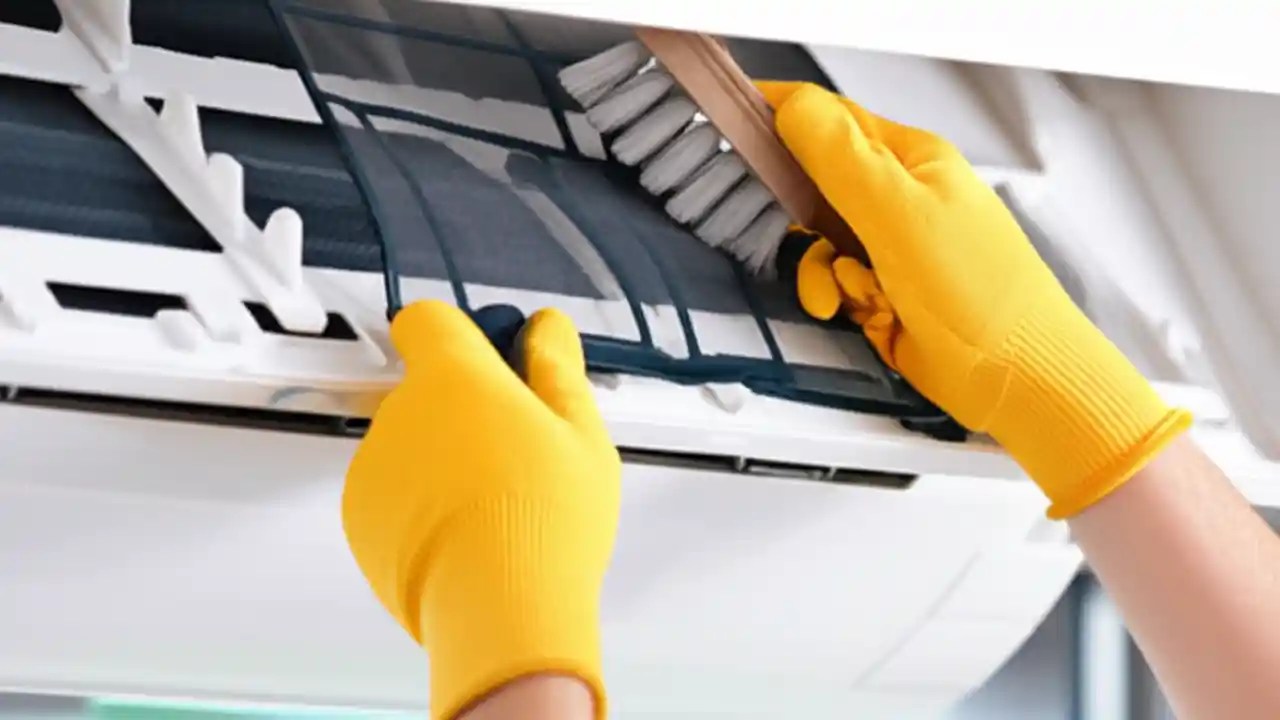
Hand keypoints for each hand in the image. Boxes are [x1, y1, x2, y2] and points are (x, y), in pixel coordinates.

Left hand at [343, 301, 618, 719]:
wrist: (500, 611)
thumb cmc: (545, 523)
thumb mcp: (581, 433)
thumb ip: (557, 368)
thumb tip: (546, 330)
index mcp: (454, 378)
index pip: (428, 320)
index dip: (460, 335)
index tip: (491, 359)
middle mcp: (402, 411)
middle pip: (427, 387)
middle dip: (464, 407)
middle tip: (517, 448)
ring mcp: (374, 466)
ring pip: (410, 442)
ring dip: (442, 459)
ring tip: (496, 504)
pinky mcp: (361, 519)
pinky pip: (392, 492)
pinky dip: (419, 505)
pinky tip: (466, 534)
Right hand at [761, 81, 1189, 516]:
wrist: (1015, 376)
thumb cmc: (981, 293)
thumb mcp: (899, 213)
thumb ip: (841, 158)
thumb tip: (792, 106)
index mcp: (912, 159)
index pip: (833, 119)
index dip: (783, 117)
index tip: (735, 129)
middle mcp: (902, 195)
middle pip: (818, 182)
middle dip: (798, 212)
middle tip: (784, 223)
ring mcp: (893, 245)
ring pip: (820, 240)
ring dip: (821, 269)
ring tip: (849, 291)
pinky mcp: (885, 291)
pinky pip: (835, 281)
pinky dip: (838, 297)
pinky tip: (862, 311)